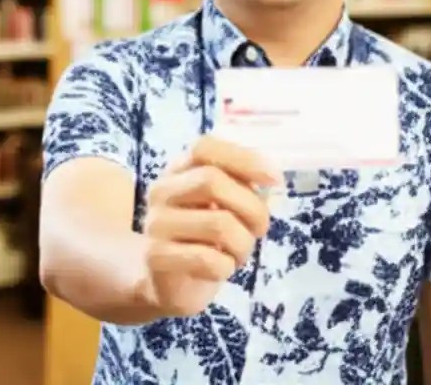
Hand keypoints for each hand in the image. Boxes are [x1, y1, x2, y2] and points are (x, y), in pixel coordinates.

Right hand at [139, 136, 277, 317]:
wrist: (170, 282)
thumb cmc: (205, 238)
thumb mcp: (225, 206)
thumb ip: (243, 187)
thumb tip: (271, 179)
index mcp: (179, 171)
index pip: (205, 147)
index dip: (243, 158)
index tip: (274, 179)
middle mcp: (162, 191)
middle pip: (212, 181)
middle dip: (252, 208)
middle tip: (260, 229)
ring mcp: (155, 223)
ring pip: (218, 223)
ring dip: (243, 244)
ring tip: (237, 253)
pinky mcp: (156, 256)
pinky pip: (208, 259)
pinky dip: (226, 267)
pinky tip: (219, 269)